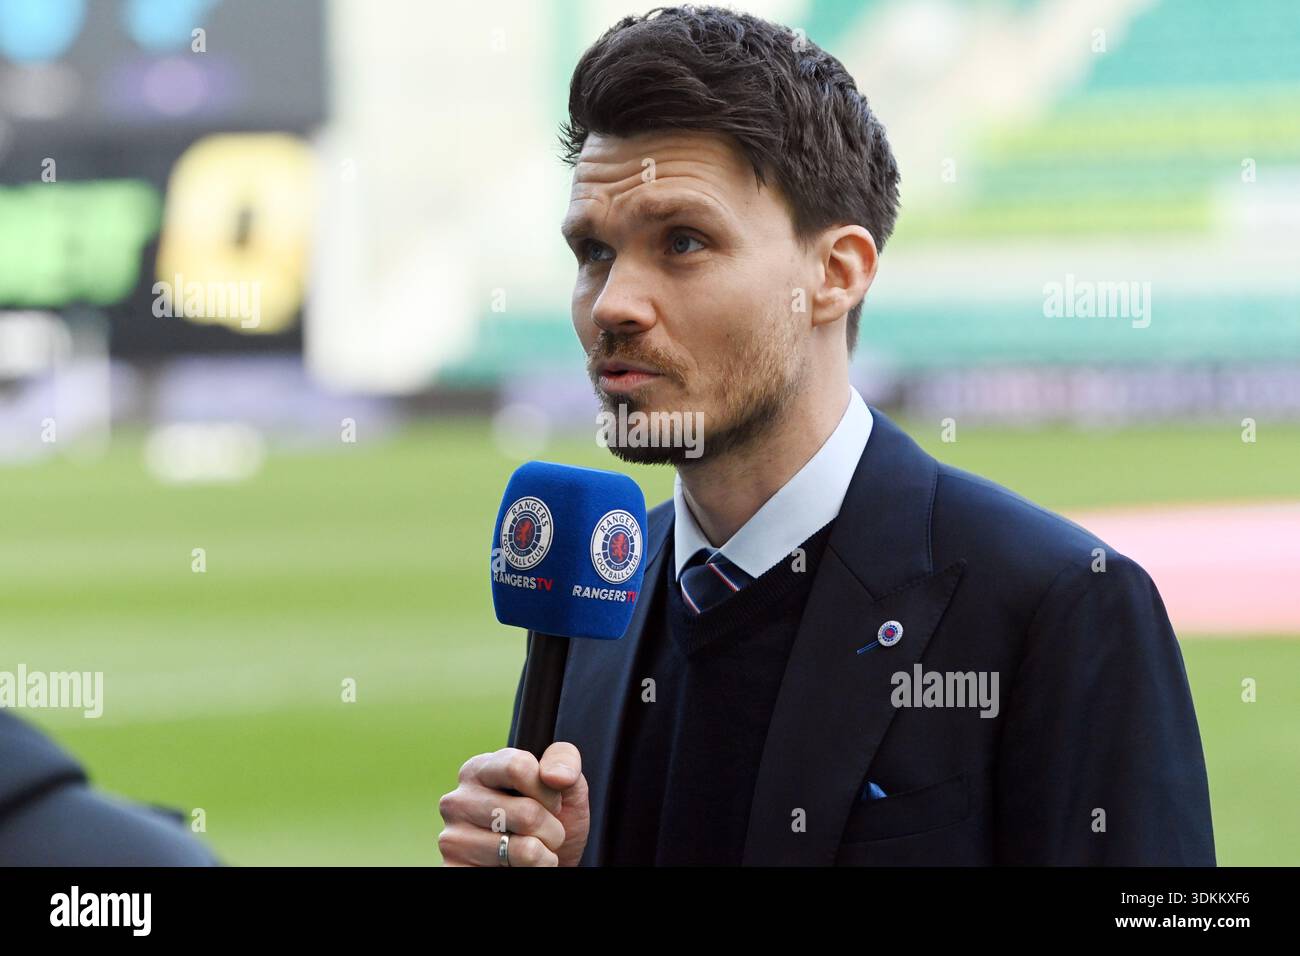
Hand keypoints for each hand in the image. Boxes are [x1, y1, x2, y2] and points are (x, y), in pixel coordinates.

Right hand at [438, 742, 589, 865]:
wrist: (550, 861)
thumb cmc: (552, 819)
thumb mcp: (566, 783)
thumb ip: (564, 761)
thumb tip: (554, 776)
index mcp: (477, 770)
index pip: (518, 767)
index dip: (548, 790)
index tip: (552, 802)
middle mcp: (457, 802)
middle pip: (527, 813)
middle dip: (552, 828)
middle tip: (545, 832)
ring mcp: (453, 840)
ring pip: (525, 850)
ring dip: (543, 855)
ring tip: (532, 851)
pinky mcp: (455, 870)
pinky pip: (511, 875)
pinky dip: (530, 873)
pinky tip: (515, 867)